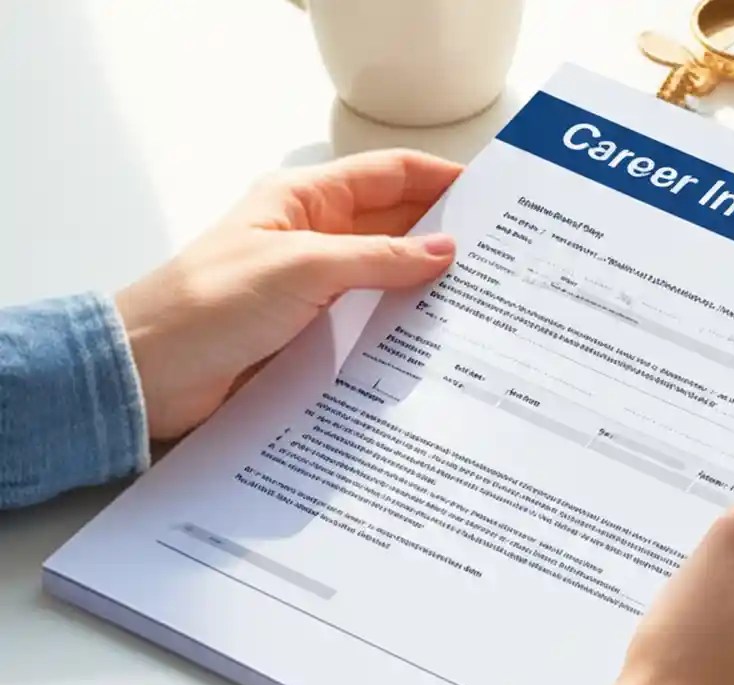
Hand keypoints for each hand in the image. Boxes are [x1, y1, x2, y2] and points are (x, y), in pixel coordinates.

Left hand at [115, 149, 460, 438]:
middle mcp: (315, 237)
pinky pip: (369, 320)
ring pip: (386, 277)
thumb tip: (445, 251)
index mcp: (305, 201)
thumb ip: (379, 259)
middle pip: (395, 225)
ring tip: (481, 301)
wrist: (147, 375)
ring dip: (426, 286)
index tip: (491, 196)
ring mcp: (314, 287)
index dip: (440, 178)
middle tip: (501, 256)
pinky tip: (435, 340)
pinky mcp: (311, 332)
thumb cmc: (209, 305)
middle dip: (444, 235)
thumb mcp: (303, 269)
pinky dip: (401, 325)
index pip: (389, 175)